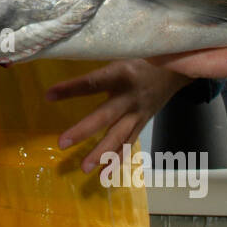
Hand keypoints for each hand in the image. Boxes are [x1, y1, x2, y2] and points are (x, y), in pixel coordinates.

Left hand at [47, 60, 190, 172]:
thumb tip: (68, 52)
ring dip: (101, 154)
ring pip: (119, 136)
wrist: (178, 69)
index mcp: (122, 74)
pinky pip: (129, 145)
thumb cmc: (143, 57)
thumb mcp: (123, 51)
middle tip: (62, 144)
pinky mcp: (142, 124)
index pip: (94, 82)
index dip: (72, 89)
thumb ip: (100, 55)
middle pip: (105, 116)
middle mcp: (130, 97)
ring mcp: (138, 113)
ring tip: (84, 168)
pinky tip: (104, 175)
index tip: (49, 95)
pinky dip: (117, 161)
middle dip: (83, 131)